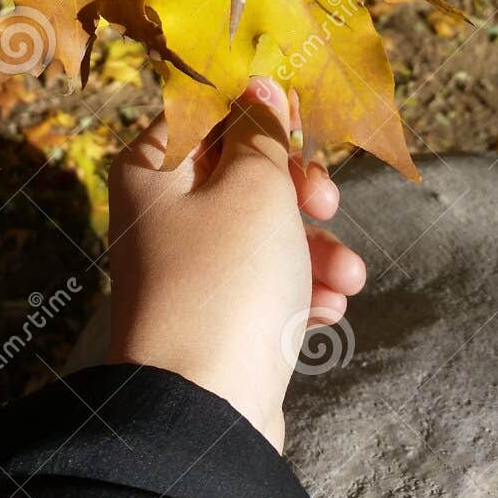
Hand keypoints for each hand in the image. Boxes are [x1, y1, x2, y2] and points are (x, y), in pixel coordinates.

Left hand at [107, 79, 365, 451]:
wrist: (204, 413)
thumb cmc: (225, 282)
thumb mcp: (256, 187)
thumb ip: (263, 130)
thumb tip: (258, 84)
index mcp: (151, 170)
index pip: (205, 112)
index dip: (259, 110)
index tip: (302, 116)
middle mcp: (160, 216)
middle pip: (242, 174)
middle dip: (298, 189)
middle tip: (324, 203)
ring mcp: (186, 271)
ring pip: (264, 233)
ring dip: (315, 248)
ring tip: (346, 277)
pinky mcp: (214, 320)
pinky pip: (266, 286)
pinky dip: (300, 290)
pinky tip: (326, 310)